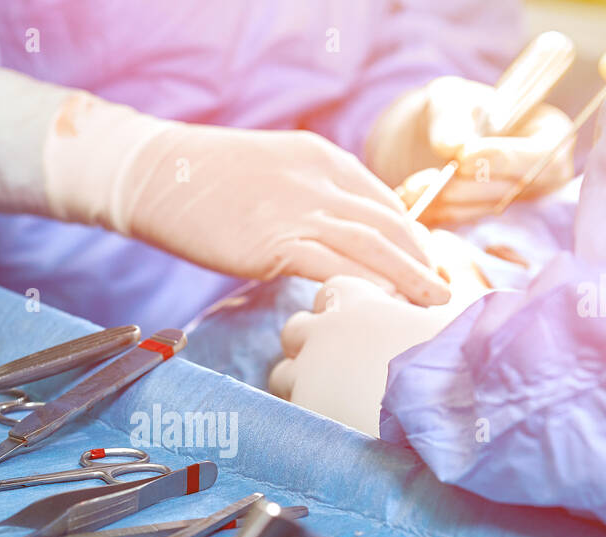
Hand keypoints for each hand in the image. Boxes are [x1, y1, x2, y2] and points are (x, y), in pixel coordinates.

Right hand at [0, 67, 448, 303]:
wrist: (155, 175)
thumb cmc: (202, 184)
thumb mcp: (268, 177)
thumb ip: (305, 200)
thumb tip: (328, 241)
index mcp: (322, 159)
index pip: (383, 204)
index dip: (413, 240)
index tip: (431, 269)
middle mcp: (322, 180)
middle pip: (391, 224)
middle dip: (426, 259)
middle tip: (450, 292)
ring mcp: (300, 208)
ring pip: (374, 245)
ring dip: (412, 277)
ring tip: (437, 305)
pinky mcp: (277, 240)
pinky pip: (336, 267)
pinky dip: (366, 288)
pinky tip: (384, 309)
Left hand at [269, 253, 487, 435]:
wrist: (456, 409)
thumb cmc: (465, 361)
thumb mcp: (460, 316)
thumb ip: (444, 295)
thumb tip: (451, 281)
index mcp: (360, 301)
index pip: (332, 291)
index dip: (344, 309)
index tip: (363, 330)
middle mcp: (325, 332)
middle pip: (295, 330)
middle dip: (312, 346)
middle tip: (343, 370)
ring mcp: (309, 374)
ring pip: (282, 374)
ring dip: (303, 384)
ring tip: (338, 404)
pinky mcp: (305, 416)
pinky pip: (291, 415)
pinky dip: (309, 419)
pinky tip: (338, 429)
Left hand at [367, 77, 572, 226]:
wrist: (431, 138)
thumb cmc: (452, 108)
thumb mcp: (448, 99)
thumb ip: (450, 118)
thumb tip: (453, 145)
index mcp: (550, 135)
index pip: (540, 156)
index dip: (503, 160)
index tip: (463, 158)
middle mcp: (543, 178)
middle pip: (509, 191)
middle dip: (462, 188)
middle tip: (420, 183)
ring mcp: (518, 206)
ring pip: (483, 213)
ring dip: (442, 206)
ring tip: (407, 193)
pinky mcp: (489, 225)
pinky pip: (463, 226)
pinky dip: (435, 217)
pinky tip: (409, 207)